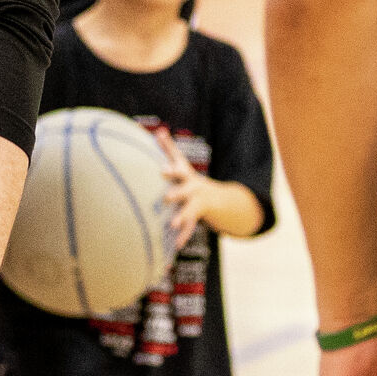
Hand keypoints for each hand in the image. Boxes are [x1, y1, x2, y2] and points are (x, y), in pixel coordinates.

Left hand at [155, 127, 212, 247]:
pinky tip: (174, 246)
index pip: (178, 171)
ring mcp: (196, 205)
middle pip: (185, 191)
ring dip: (182, 218)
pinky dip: (182, 237)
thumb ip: (169, 148)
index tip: (162, 170)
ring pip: (189, 212)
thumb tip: (158, 129)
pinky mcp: (196, 218)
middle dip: (177, 194)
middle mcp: (193, 190)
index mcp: (187, 177)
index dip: (171, 170)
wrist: (218, 199)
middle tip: (167, 198)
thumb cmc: (188, 178)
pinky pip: (190, 229)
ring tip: (172, 225)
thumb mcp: (182, 163)